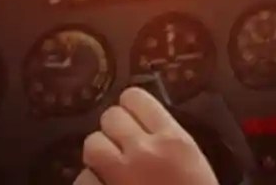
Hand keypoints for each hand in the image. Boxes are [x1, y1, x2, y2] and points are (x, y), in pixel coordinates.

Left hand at [74, 87, 217, 184]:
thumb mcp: (193, 164)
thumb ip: (169, 143)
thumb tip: (142, 128)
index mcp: (172, 139)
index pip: (135, 98)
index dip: (130, 107)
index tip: (133, 118)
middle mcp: (143, 150)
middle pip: (110, 117)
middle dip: (113, 131)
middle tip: (122, 146)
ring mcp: (119, 175)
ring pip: (91, 145)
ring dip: (99, 156)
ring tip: (110, 169)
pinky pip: (82, 180)